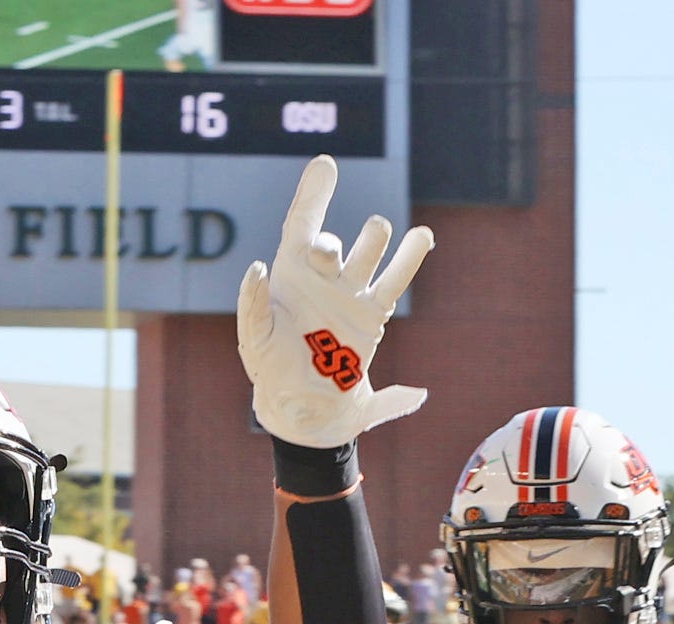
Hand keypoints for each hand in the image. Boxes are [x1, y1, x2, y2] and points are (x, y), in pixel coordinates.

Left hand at [237, 156, 433, 449]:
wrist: (303, 408)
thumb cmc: (270, 369)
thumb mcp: (253, 338)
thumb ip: (252, 304)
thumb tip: (256, 267)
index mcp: (289, 276)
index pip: (300, 226)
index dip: (312, 195)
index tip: (325, 166)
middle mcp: (321, 278)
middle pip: (330, 245)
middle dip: (328, 247)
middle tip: (325, 255)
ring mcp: (349, 293)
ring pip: (368, 253)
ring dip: (371, 240)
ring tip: (377, 229)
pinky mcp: (372, 315)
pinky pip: (394, 281)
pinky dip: (409, 258)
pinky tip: (421, 235)